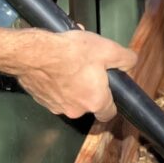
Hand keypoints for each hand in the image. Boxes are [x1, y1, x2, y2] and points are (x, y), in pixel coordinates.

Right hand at [6, 27, 135, 122]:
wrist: (32, 53)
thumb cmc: (68, 52)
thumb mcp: (106, 49)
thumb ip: (125, 58)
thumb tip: (131, 62)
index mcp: (95, 101)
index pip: (109, 114)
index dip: (111, 101)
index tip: (109, 90)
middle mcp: (75, 109)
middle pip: (88, 101)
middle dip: (90, 84)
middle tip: (88, 65)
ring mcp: (56, 106)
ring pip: (70, 96)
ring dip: (72, 82)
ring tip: (71, 61)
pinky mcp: (41, 99)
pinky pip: (54, 92)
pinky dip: (56, 82)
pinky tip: (56, 64)